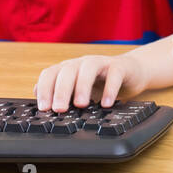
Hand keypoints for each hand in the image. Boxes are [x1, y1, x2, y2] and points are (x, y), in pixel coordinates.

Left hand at [34, 52, 150, 112]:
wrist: (131, 71)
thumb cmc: (101, 82)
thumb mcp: (77, 89)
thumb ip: (60, 93)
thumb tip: (42, 103)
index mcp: (69, 68)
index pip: (50, 73)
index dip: (44, 89)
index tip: (44, 108)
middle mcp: (82, 63)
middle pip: (67, 70)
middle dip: (61, 90)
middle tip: (59, 109)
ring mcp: (101, 63)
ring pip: (88, 68)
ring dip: (82, 86)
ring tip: (81, 105)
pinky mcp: (120, 66)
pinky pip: (114, 74)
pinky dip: (110, 88)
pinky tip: (106, 103)